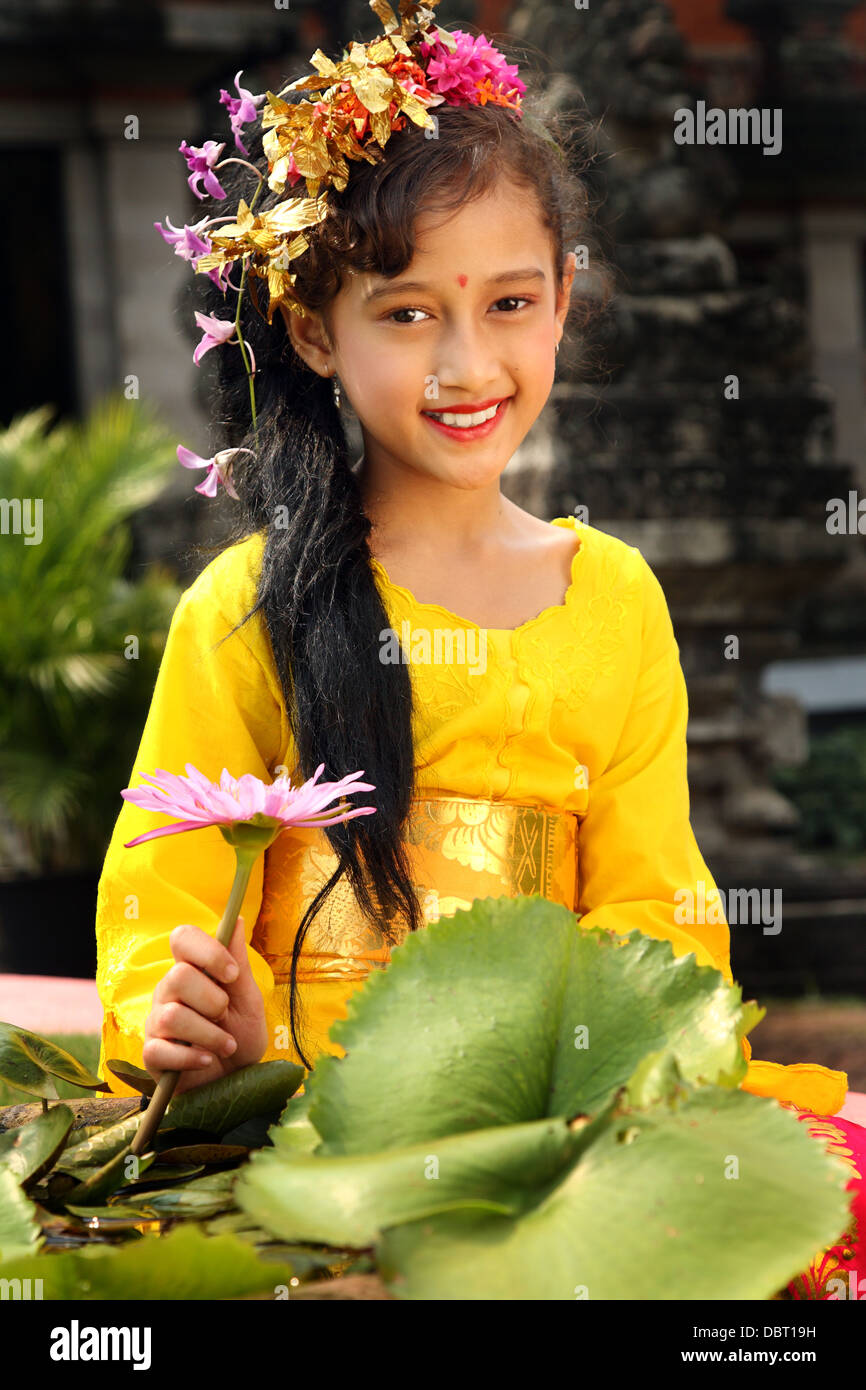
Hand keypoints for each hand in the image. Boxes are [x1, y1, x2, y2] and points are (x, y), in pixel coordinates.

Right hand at [143, 916, 267, 1093]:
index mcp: (192, 970)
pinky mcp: (151, 1054)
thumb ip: (238, 962)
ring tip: (225, 1045)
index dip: (207, 951)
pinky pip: (162, 1049)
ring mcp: (155, 1022)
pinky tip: (207, 1060)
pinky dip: (193, 1057)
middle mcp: (168, 991)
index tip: (232, 974)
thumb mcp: (248, 998)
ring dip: (210, 1034)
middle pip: (178, 977)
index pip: (182, 938)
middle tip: (225, 1015)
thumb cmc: (240, 1034)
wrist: (235, 1081)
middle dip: (213, 1000)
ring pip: (172, 1016)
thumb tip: (235, 918)